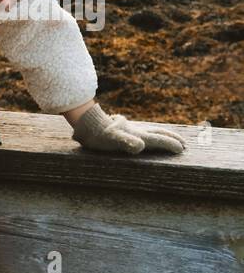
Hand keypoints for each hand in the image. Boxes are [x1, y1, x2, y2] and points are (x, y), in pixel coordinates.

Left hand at [70, 102, 185, 154]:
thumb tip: (140, 146)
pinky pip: (144, 131)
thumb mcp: (113, 139)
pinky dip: (153, 134)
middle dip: (172, 138)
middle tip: (184, 144)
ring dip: (165, 135)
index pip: (159, 140)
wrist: (88, 124)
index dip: (171, 144)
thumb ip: (126, 142)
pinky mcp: (126, 129)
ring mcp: (132, 128)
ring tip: (173, 138)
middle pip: (159, 133)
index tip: (182, 149)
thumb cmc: (101, 136)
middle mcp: (138, 131)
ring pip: (153, 131)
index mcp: (139, 136)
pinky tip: (150, 135)